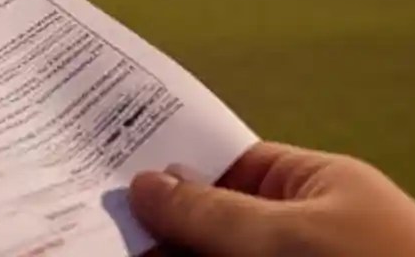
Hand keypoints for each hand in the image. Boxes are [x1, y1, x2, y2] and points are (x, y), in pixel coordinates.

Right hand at [129, 141, 414, 256]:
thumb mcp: (286, 238)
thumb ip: (212, 213)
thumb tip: (148, 183)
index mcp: (318, 187)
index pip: (230, 165)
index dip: (172, 165)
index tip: (112, 168)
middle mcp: (305, 234)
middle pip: (214, 223)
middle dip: (159, 226)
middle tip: (95, 224)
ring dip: (167, 254)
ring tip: (109, 249)